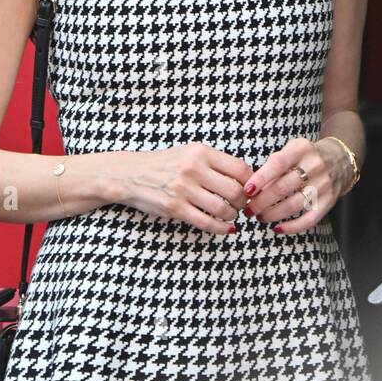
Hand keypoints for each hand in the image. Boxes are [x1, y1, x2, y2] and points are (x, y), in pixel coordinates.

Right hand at [101, 143, 252, 235]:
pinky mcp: (174, 208)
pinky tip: (226, 228)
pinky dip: (221, 228)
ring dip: (232, 215)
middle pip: (235, 190)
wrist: (131, 174)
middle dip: (243, 202)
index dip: (250, 183)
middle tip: (242, 205)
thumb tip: (246, 178)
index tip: (250, 190)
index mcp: (200, 152)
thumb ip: (215, 162)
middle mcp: (193, 168)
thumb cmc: (165, 164)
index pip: (240, 168)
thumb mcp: (190, 153)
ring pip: (222, 208)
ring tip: (231, 215)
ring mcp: (183, 189)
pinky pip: (206, 222)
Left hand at [242, 136, 348, 234]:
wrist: (339, 160)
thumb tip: (252, 188)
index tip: (247, 190)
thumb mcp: (291, 150)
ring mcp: (323, 184)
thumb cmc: (306, 157)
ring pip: (293, 205)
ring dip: (272, 215)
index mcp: (301, 149)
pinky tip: (278, 228)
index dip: (260, 178)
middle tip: (249, 209)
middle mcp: (314, 166)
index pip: (278, 164)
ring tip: (260, 217)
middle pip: (283, 188)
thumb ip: (273, 165)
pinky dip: (292, 227)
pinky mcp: (329, 201)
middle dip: (261, 202)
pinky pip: (309, 219)